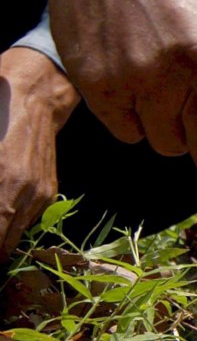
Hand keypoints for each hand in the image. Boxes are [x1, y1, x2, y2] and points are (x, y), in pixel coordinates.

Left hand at [0, 49, 80, 258]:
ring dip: (0, 239)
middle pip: (3, 245)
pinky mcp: (47, 191)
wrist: (34, 95)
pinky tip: (0, 213)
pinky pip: (25, 219)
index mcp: (2, 183)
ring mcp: (38, 195)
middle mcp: (22, 195)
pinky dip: (9, 223)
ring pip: (14, 235)